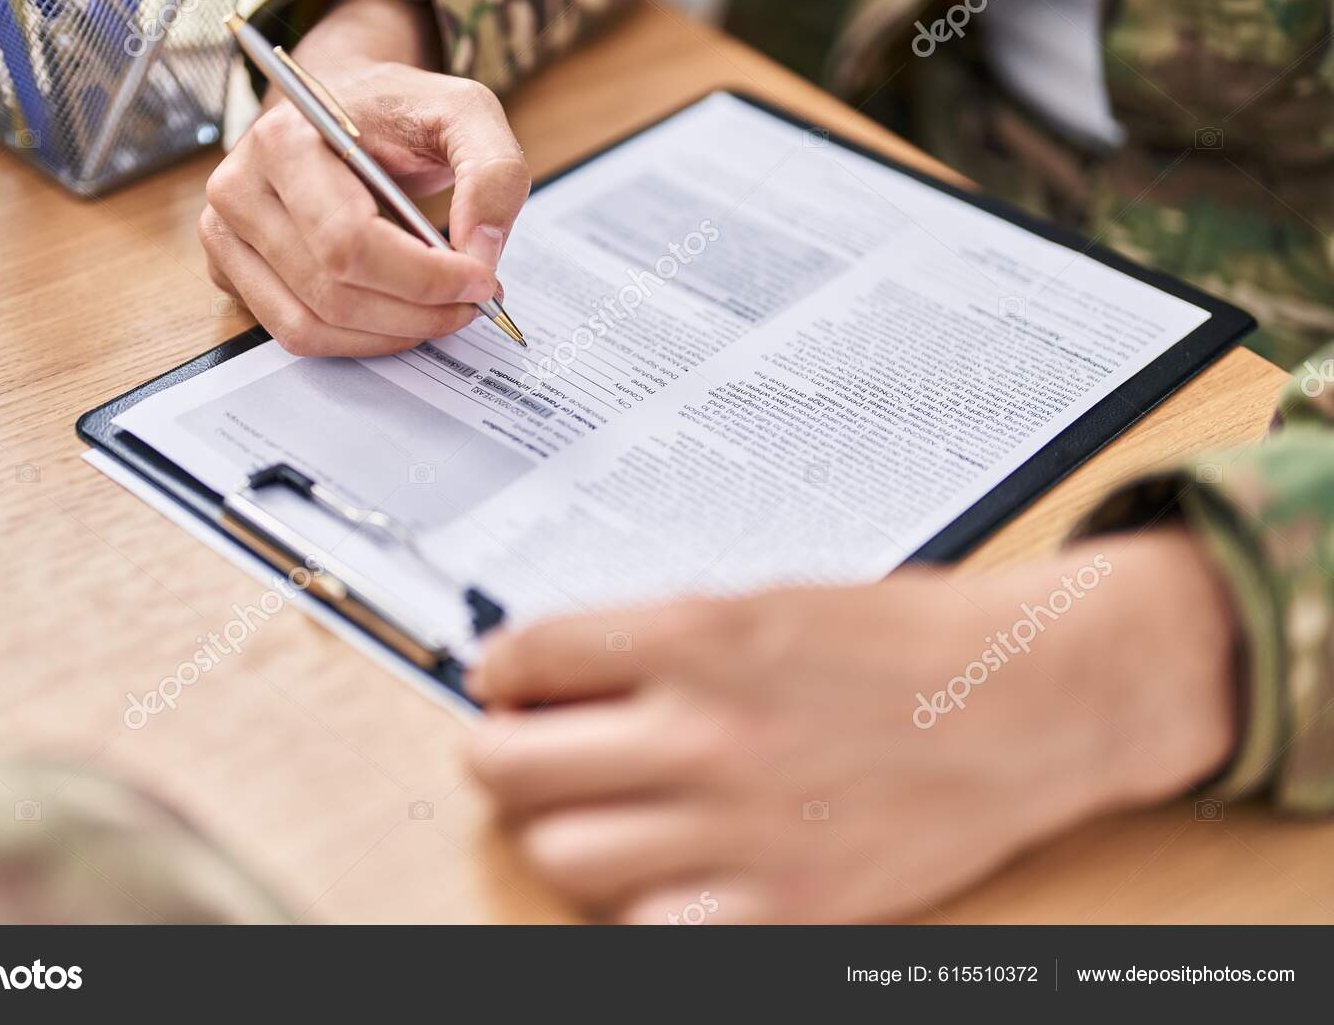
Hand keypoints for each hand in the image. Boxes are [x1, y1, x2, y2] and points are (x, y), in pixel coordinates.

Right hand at [201, 0, 530, 355]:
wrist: (340, 109)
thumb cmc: (395, 111)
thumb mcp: (464, 111)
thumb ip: (493, 171)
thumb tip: (482, 254)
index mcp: (284, 140)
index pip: (349, 242)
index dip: (424, 277)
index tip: (481, 280)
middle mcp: (239, 189)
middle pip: (333, 291)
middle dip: (417, 311)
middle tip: (472, 302)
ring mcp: (226, 236)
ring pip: (311, 327)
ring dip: (391, 334)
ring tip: (441, 310)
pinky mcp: (233, 272)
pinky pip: (297, 334)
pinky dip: (359, 340)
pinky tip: (399, 315)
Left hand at [465, 531, 1238, 922]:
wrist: (1027, 697)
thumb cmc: (906, 642)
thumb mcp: (765, 600)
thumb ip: (653, 639)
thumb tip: (554, 668)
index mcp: (698, 635)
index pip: (526, 655)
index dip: (502, 668)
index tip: (508, 681)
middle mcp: (706, 732)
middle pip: (512, 765)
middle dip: (504, 750)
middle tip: (524, 746)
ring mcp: (740, 828)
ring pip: (558, 854)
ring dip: (561, 830)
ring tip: (594, 810)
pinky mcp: (784, 906)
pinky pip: (644, 929)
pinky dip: (635, 904)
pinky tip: (659, 870)